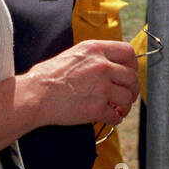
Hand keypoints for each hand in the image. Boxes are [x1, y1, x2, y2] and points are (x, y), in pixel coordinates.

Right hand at [24, 39, 139, 127]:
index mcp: (95, 49)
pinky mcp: (97, 108)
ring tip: (119, 108)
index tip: (130, 73)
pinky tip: (110, 117)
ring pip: (127, 97)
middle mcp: (102, 66)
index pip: (128, 53)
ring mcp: (101, 87)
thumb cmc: (47, 76)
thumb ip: (94, 57)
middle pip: (132, 77)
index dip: (132, 65)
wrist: (35, 95)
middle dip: (133, 88)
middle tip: (128, 94)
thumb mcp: (73, 54)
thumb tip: (109, 64)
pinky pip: (116, 115)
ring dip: (126, 105)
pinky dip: (116, 118)